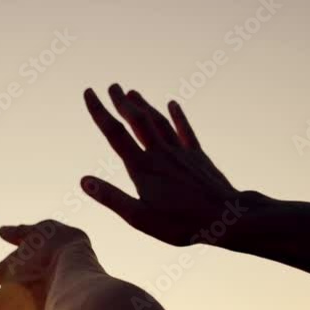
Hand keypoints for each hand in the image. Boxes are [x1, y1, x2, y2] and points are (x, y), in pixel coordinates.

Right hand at [81, 84, 239, 245]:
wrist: (226, 218)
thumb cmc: (181, 223)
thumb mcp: (139, 217)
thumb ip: (111, 197)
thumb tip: (83, 181)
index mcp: (142, 167)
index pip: (115, 133)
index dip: (99, 111)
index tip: (89, 92)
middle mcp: (159, 153)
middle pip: (137, 120)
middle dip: (122, 102)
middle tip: (111, 86)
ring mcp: (180, 152)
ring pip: (159, 122)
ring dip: (144, 105)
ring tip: (133, 92)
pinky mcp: (198, 156)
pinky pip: (185, 130)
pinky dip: (177, 116)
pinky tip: (172, 104)